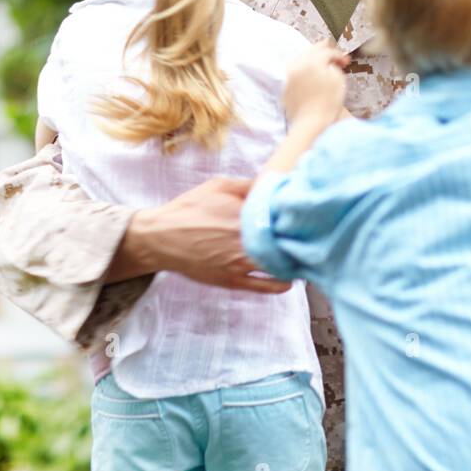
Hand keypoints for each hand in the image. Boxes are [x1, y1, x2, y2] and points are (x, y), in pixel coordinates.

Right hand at [125, 175, 293, 293]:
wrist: (161, 237)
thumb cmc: (188, 208)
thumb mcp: (217, 186)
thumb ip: (247, 185)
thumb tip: (273, 183)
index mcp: (245, 214)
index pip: (283, 217)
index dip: (298, 218)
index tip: (306, 217)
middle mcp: (246, 240)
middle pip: (286, 243)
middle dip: (299, 240)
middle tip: (309, 238)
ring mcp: (240, 263)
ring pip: (279, 266)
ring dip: (293, 263)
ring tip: (301, 258)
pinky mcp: (232, 281)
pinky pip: (265, 287)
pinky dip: (281, 284)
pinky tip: (289, 280)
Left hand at [282, 42, 349, 125]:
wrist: (311, 123)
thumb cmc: (328, 103)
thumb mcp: (338, 80)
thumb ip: (335, 66)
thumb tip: (330, 63)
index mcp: (312, 62)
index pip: (327, 52)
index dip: (339, 55)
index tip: (345, 61)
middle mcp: (298, 64)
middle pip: (312, 50)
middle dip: (325, 51)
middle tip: (335, 55)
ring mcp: (289, 74)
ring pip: (302, 58)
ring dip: (313, 57)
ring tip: (323, 63)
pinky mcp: (286, 84)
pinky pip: (295, 69)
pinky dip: (304, 67)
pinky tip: (311, 72)